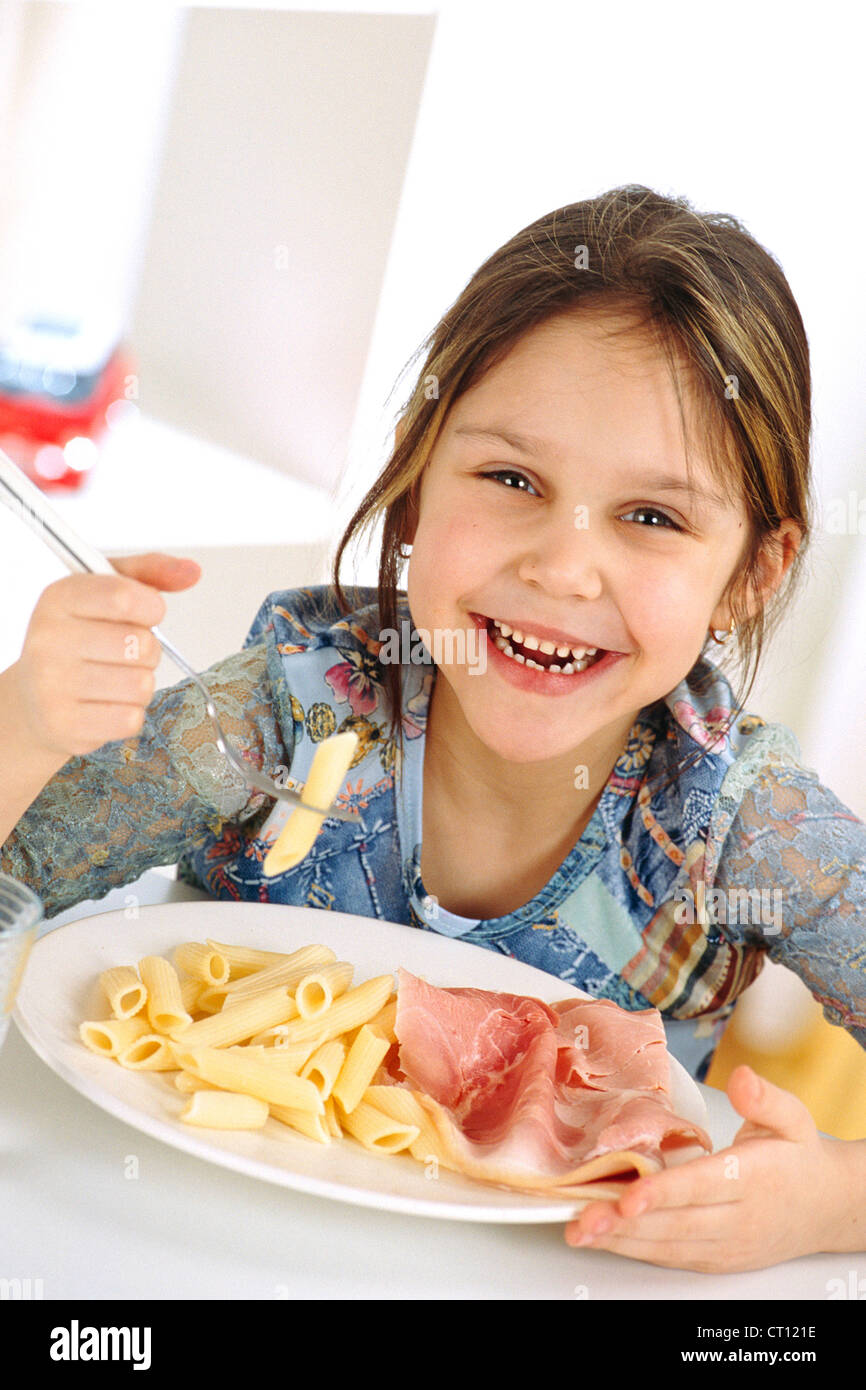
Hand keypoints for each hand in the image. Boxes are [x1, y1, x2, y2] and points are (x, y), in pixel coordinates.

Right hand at [8, 552, 200, 760]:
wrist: (35, 698)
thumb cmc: (78, 638)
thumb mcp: (105, 592)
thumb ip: (150, 573)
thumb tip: (192, 572)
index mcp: (59, 598)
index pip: (124, 597)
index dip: (151, 606)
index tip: (147, 611)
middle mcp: (48, 639)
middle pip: (141, 644)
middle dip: (148, 650)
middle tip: (124, 652)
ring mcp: (52, 685)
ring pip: (140, 685)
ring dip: (140, 683)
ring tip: (113, 678)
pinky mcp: (64, 725)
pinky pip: (131, 719)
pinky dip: (129, 712)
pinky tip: (105, 703)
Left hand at [564, 1065, 841, 1272]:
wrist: (825, 1207)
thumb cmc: (798, 1157)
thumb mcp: (793, 1118)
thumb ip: (764, 1099)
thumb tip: (742, 1078)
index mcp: (754, 1178)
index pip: (703, 1187)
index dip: (663, 1194)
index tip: (628, 1197)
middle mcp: (738, 1218)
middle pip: (676, 1223)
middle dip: (624, 1222)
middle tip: (581, 1217)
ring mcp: (726, 1245)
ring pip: (668, 1244)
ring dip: (621, 1240)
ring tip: (579, 1229)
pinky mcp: (715, 1259)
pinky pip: (672, 1256)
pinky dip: (635, 1249)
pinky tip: (604, 1238)